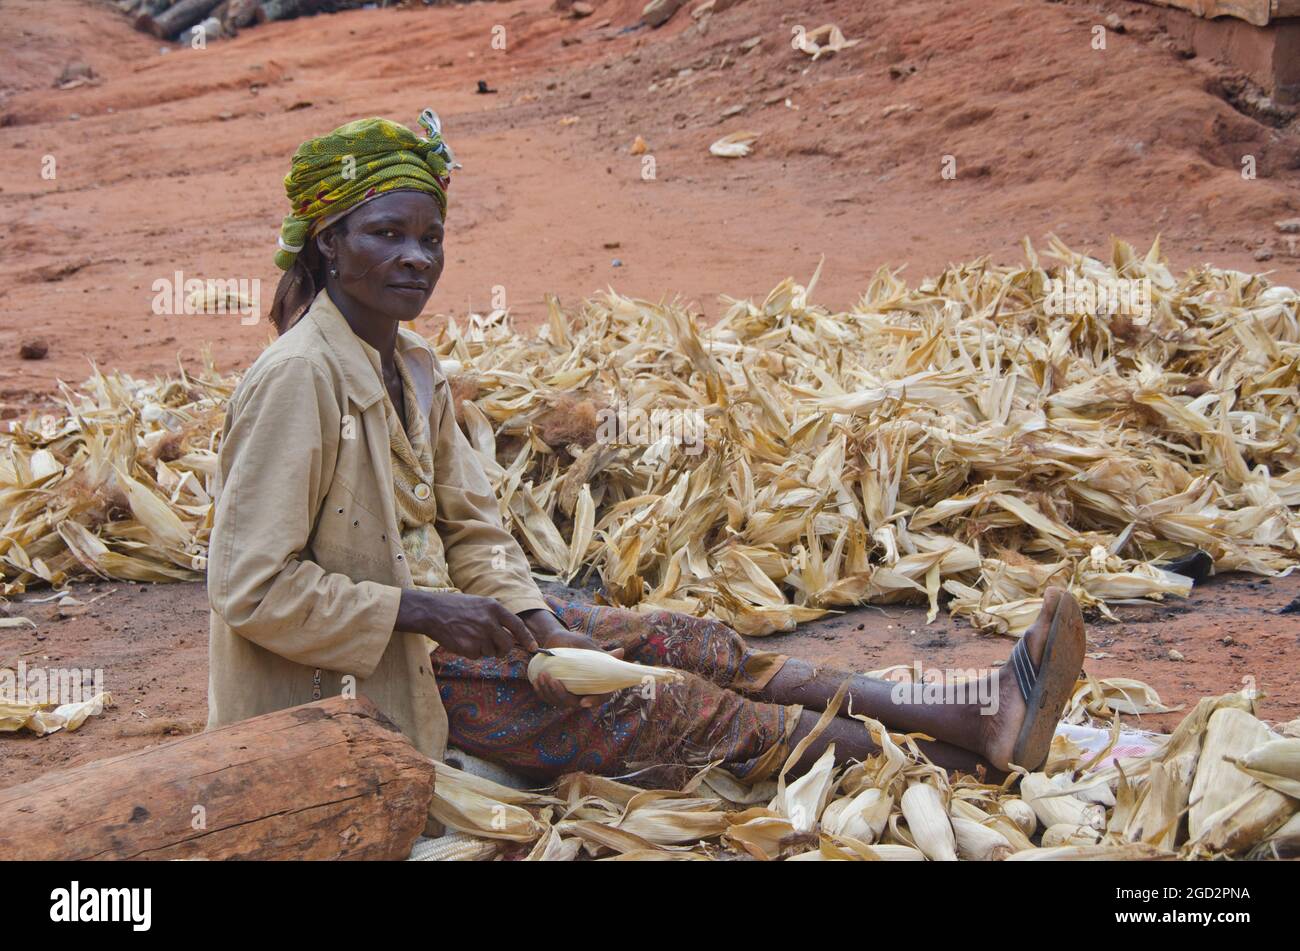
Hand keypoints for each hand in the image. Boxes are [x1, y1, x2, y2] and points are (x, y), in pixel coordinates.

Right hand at [397, 590, 538, 658]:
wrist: (432, 612)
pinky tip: (462, 640)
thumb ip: (496, 616)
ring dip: (484, 649)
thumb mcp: (480, 603)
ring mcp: (479, 636)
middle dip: (503, 649)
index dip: (527, 638)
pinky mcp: (469, 648)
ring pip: (492, 652)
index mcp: (494, 608)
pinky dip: (472, 652)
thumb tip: (512, 633)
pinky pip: (477, 656)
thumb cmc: (456, 607)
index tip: (533, 647)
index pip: (517, 626)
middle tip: (495, 648)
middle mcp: (489, 622)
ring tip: (470, 636)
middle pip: (507, 644)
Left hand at [518, 608, 624, 709]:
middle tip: (552, 679)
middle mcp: (584, 691)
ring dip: (549, 692)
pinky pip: (548, 698)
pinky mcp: (555, 692)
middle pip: (575, 703)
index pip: (601, 697)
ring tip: (542, 676)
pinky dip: (541, 691)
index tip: (583, 702)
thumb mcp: (587, 646)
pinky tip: (537, 680)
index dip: (594, 701)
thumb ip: (601, 653)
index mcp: (597, 682)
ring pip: (559, 702)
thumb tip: (620, 652)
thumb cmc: (576, 643)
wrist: (557, 640)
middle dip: (561, 695)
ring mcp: (569, 694)